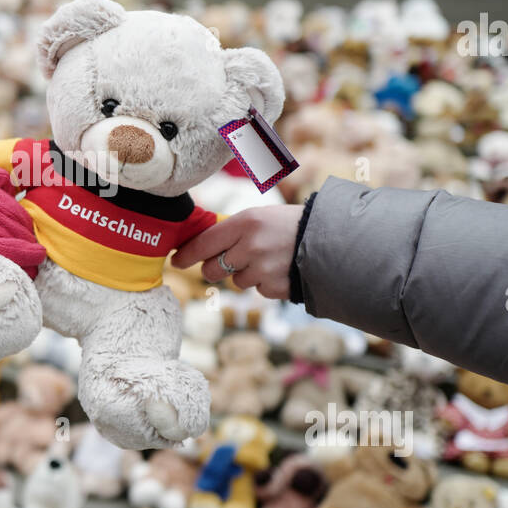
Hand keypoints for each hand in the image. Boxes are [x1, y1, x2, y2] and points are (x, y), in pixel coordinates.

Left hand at [170, 204, 303, 299]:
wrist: (329, 239)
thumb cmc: (288, 225)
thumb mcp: (259, 217)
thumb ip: (231, 231)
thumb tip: (201, 248)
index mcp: (246, 222)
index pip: (205, 242)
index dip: (187, 254)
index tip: (177, 261)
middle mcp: (251, 246)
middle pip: (213, 269)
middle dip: (215, 268)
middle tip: (229, 261)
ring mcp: (263, 269)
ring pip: (236, 282)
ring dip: (246, 274)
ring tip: (267, 259)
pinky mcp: (274, 287)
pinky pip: (258, 290)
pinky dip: (265, 283)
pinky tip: (280, 269)